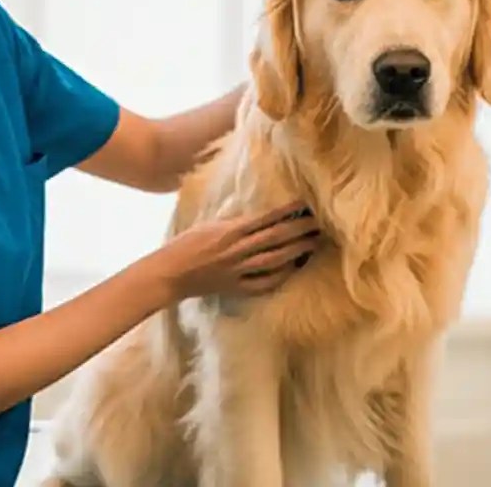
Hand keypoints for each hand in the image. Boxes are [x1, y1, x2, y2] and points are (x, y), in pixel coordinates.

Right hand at [147, 202, 320, 300]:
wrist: (170, 274)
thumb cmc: (185, 245)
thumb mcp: (208, 225)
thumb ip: (233, 222)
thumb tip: (258, 217)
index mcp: (229, 231)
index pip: (265, 218)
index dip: (286, 211)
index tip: (304, 203)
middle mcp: (237, 250)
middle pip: (276, 238)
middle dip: (300, 229)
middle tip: (319, 222)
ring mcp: (238, 270)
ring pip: (275, 259)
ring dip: (298, 251)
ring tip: (315, 243)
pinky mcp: (237, 287)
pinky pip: (266, 282)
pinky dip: (282, 275)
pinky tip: (295, 268)